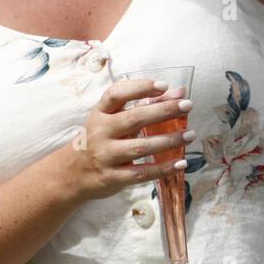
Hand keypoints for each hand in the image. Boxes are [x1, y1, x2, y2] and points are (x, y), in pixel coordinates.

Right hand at [64, 78, 195, 200]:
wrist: (73, 174)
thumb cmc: (100, 139)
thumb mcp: (113, 119)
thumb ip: (143, 106)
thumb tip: (178, 93)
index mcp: (100, 113)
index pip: (116, 94)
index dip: (140, 88)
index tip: (164, 86)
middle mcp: (100, 132)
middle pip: (134, 118)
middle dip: (163, 111)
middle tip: (187, 105)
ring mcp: (105, 156)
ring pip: (141, 147)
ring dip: (169, 140)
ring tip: (190, 135)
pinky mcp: (112, 177)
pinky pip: (142, 173)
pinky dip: (163, 168)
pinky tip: (181, 163)